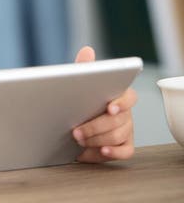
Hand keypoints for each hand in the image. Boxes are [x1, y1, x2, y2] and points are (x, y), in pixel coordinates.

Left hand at [72, 45, 136, 162]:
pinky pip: (126, 152)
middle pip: (120, 121)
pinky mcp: (124, 146)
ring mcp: (127, 129)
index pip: (130, 97)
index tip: (109, 108)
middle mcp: (126, 112)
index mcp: (119, 94)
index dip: (122, 103)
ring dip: (97, 139)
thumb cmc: (81, 98)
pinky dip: (114, 152)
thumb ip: (84, 67)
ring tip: (79, 140)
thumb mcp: (80, 81)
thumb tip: (87, 50)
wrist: (72, 120)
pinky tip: (102, 151)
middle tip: (76, 131)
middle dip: (96, 127)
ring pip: (118, 136)